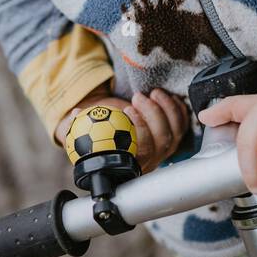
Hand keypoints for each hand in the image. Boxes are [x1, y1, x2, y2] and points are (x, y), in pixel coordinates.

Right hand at [56, 86, 188, 174]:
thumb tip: (74, 114)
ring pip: (174, 132)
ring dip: (166, 109)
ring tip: (151, 92)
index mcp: (130, 164)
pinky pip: (182, 124)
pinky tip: (164, 96)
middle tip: (138, 97)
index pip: (143, 152)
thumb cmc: (95, 131)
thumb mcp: (80, 130)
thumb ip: (74, 125)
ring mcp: (164, 150)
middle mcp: (150, 160)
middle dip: (153, 115)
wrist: (108, 129)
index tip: (128, 109)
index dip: (141, 131)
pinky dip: (177, 108)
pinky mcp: (173, 137)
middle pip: (162, 140)